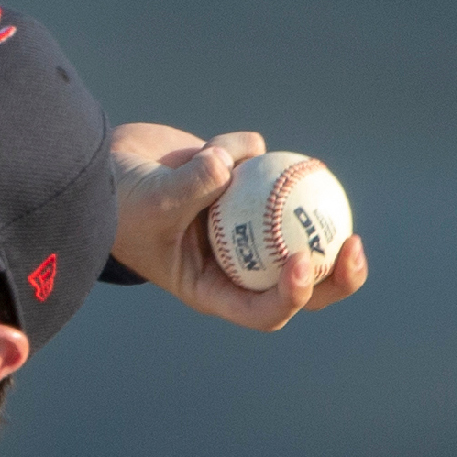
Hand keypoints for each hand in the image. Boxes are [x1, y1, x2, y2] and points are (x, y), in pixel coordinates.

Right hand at [108, 123, 367, 330]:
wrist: (103, 164)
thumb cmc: (117, 198)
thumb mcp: (148, 202)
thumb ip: (189, 187)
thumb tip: (229, 167)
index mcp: (213, 288)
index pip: (263, 310)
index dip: (293, 296)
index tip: (302, 261)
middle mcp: (235, 262)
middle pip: (301, 280)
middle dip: (335, 270)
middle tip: (353, 243)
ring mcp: (244, 224)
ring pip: (292, 221)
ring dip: (294, 196)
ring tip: (304, 170)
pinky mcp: (244, 184)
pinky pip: (266, 167)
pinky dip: (246, 152)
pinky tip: (219, 146)